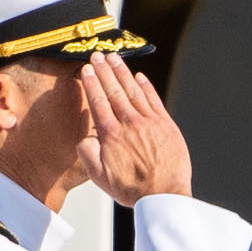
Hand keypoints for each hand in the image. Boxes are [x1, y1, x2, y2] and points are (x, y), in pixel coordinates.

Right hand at [77, 54, 193, 204]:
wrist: (164, 195)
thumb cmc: (132, 190)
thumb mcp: (100, 177)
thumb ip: (87, 155)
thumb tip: (84, 138)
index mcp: (111, 135)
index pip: (98, 102)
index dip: (92, 83)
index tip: (86, 69)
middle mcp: (130, 124)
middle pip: (114, 91)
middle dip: (104, 71)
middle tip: (98, 55)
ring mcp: (149, 122)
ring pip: (134, 91)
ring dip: (123, 73)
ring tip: (114, 59)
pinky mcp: (166, 125)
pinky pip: (154, 100)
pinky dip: (146, 87)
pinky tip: (139, 77)